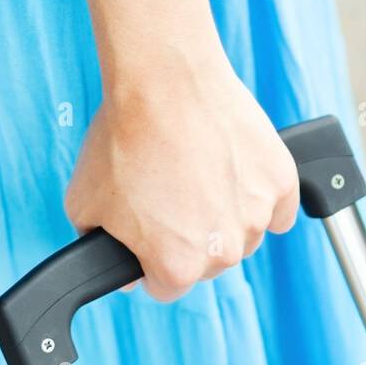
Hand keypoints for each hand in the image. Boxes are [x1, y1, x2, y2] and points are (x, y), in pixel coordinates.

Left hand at [65, 37, 298, 301]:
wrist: (163, 78)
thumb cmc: (124, 137)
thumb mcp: (84, 206)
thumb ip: (101, 250)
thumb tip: (123, 272)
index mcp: (177, 268)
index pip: (165, 286)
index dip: (150, 258)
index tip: (148, 230)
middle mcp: (223, 253)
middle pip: (207, 264)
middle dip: (188, 237)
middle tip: (169, 190)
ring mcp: (256, 219)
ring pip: (241, 237)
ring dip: (224, 216)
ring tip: (198, 172)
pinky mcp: (280, 185)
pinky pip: (278, 209)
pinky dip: (260, 197)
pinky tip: (235, 173)